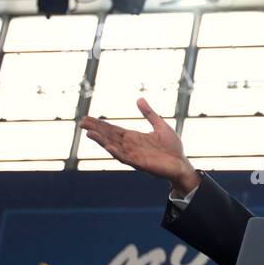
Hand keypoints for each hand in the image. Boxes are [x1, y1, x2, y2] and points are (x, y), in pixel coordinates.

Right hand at [79, 97, 198, 195]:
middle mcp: (130, 146)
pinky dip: (116, 152)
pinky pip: (125, 157)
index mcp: (134, 137)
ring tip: (89, 134)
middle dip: (96, 130)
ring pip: (113, 147)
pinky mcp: (139, 163)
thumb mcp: (160, 126)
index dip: (100, 124)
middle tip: (81, 123)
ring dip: (101, 141)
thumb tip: (139, 99)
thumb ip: (149, 114)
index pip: (113, 129)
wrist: (182, 165)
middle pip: (109, 136)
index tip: (86, 118)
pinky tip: (107, 146)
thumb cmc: (173, 148)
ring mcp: (134, 155)